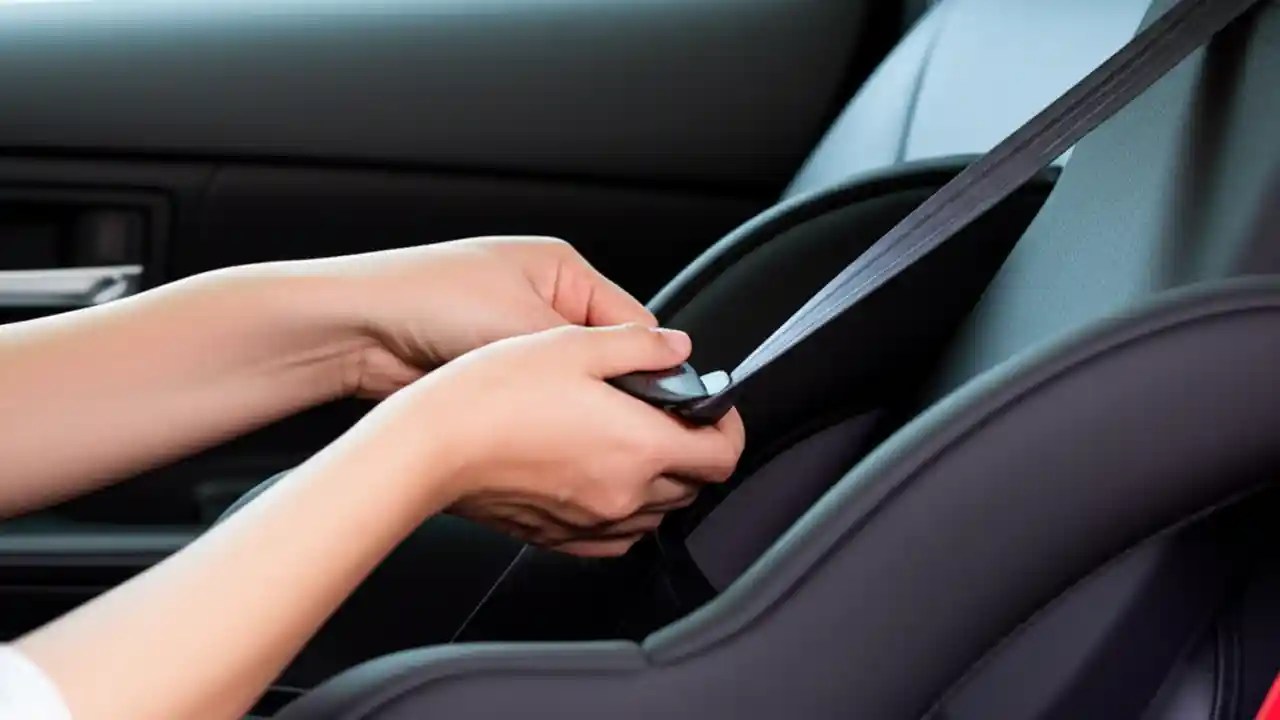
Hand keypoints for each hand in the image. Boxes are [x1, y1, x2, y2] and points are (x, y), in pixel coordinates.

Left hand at [297, 236, 655, 397]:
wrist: (355, 329)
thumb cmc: (430, 297)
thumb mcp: (527, 322)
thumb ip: (594, 347)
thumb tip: (658, 364)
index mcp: (563, 271)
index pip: (631, 325)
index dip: (643, 365)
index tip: (652, 404)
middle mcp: (543, 302)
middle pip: (601, 359)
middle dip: (598, 387)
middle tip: (598, 414)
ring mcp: (514, 339)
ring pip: (566, 387)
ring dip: (561, 403)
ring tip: (555, 418)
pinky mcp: (490, 375)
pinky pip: (532, 401)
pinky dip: (533, 415)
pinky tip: (529, 426)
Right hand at [342, 323, 744, 556]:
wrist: (431, 447)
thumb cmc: (494, 392)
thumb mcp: (574, 345)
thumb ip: (639, 346)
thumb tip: (678, 349)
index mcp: (642, 444)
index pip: (724, 454)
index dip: (728, 428)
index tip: (714, 410)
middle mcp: (626, 492)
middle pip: (695, 485)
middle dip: (694, 451)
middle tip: (668, 416)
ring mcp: (594, 521)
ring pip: (658, 512)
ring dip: (661, 481)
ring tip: (631, 443)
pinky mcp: (562, 536)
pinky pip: (618, 536)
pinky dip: (626, 511)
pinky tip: (603, 479)